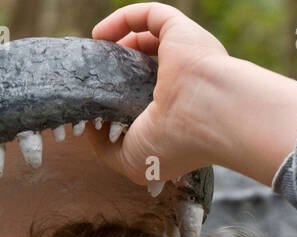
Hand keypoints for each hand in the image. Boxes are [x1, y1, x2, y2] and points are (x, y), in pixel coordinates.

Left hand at [90, 3, 296, 187]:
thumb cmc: (175, 144)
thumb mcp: (131, 162)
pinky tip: (99, 34)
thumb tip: (89, 125)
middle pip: (144, 68)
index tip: (95, 107)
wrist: (207, 117)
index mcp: (177, 114)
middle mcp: (183, 83)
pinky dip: (121, 20)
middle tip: (91, 77)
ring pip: (147, 38)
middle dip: (117, 70)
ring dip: (118, 43)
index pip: (148, 103)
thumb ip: (106, 149)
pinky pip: (148, 14)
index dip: (120, 102)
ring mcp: (183, 55)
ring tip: (94, 55)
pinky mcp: (179, 30)